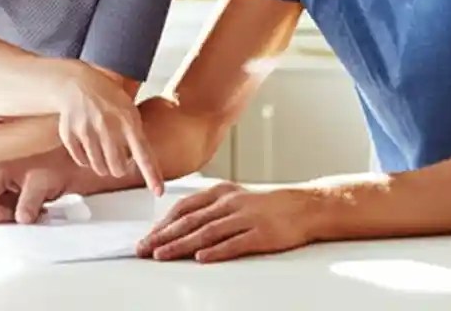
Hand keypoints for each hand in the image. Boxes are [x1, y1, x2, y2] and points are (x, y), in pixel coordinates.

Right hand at [0, 150, 76, 224]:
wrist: (73, 167)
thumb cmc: (56, 168)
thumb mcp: (40, 184)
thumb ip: (27, 203)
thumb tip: (20, 218)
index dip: (2, 218)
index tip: (20, 216)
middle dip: (10, 219)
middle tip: (30, 213)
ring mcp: (3, 192)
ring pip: (3, 218)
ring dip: (19, 220)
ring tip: (37, 210)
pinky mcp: (13, 200)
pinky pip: (13, 218)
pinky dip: (25, 219)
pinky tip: (38, 212)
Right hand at [55, 62, 162, 194]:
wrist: (76, 83)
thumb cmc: (106, 97)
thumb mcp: (128, 108)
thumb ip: (135, 133)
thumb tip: (142, 162)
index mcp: (128, 120)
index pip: (144, 154)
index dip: (151, 175)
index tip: (158, 191)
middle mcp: (108, 126)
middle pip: (117, 168)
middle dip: (119, 169)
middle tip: (117, 161)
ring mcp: (87, 130)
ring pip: (99, 167)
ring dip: (102, 165)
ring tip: (102, 150)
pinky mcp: (70, 134)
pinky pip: (81, 161)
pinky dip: (85, 158)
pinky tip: (87, 144)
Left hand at [136, 182, 314, 262]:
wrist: (306, 205)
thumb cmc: (269, 204)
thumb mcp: (236, 197)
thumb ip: (211, 208)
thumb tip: (182, 223)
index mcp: (222, 192)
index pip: (184, 208)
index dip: (163, 223)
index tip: (147, 237)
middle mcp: (230, 203)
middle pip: (190, 221)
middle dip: (164, 237)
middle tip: (144, 250)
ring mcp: (246, 218)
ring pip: (206, 232)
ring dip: (181, 245)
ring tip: (162, 256)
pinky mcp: (261, 234)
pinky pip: (235, 244)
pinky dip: (216, 251)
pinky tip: (201, 258)